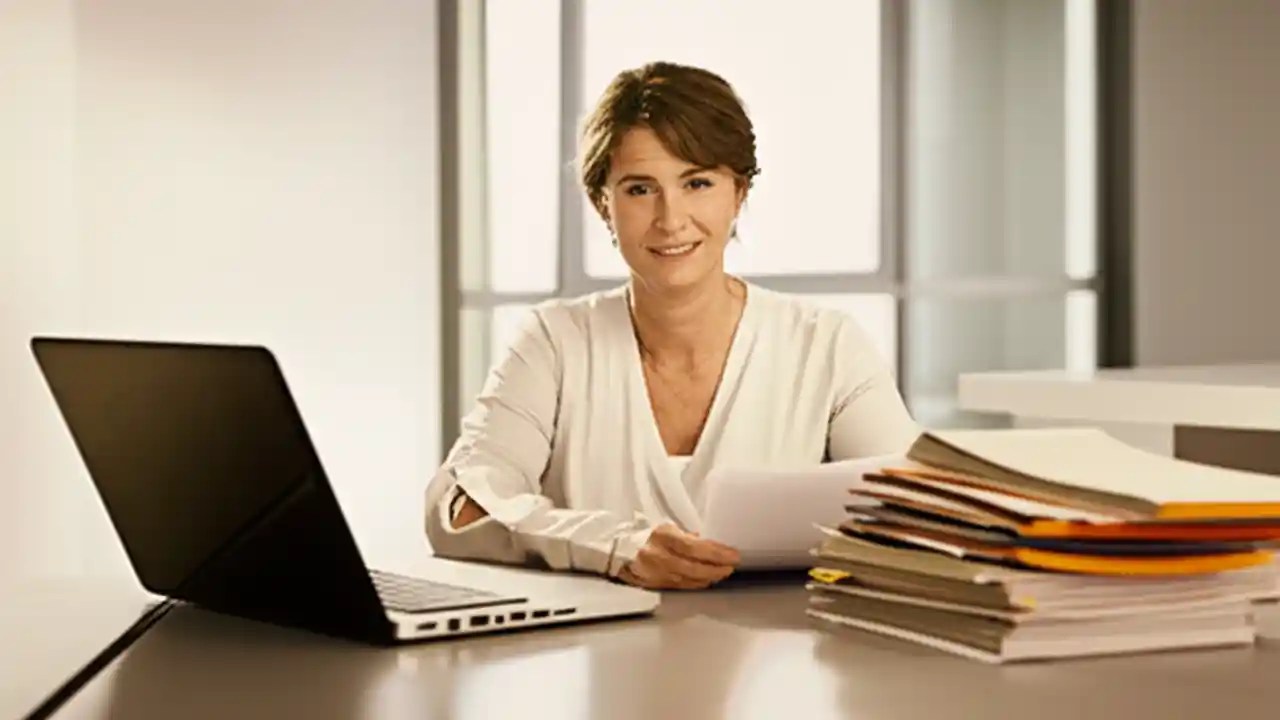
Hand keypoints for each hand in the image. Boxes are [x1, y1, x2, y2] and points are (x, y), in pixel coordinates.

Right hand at [617, 524, 740, 589]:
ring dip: (709, 577)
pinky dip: (696, 583)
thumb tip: (706, 541)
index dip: (716, 553)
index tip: (732, 554)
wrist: (615, 552)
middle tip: (731, 566)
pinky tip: (706, 581)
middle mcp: (660, 555)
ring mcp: (657, 572)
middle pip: (695, 566)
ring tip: (722, 573)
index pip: (696, 547)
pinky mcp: (656, 584)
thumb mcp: (664, 528)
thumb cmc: (641, 537)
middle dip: (717, 568)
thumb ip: (685, 536)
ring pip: (690, 579)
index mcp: (663, 536)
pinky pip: (682, 586)